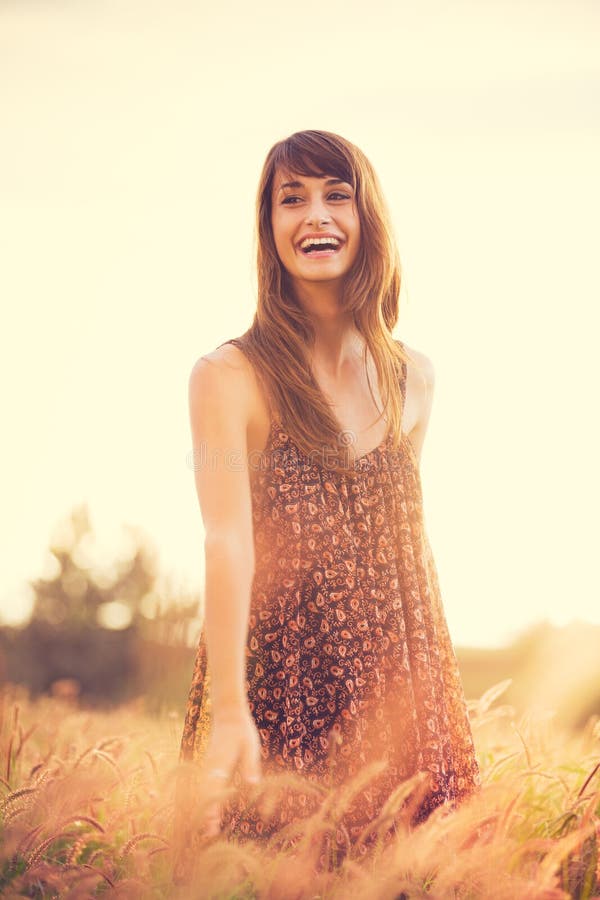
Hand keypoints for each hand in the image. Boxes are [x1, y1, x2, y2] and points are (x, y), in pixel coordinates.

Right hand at [198, 705, 262, 835]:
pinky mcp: (209, 768)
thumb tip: (252, 786)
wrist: (228, 715)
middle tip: (208, 835)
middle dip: (206, 814)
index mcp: (220, 762)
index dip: (213, 807)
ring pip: (202, 792)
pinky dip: (206, 801)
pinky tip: (211, 814)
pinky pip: (205, 787)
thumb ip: (250, 766)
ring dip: (205, 809)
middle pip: (205, 794)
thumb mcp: (251, 747)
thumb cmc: (242, 732)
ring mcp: (207, 767)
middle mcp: (210, 766)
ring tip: (208, 831)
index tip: (212, 823)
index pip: (214, 788)